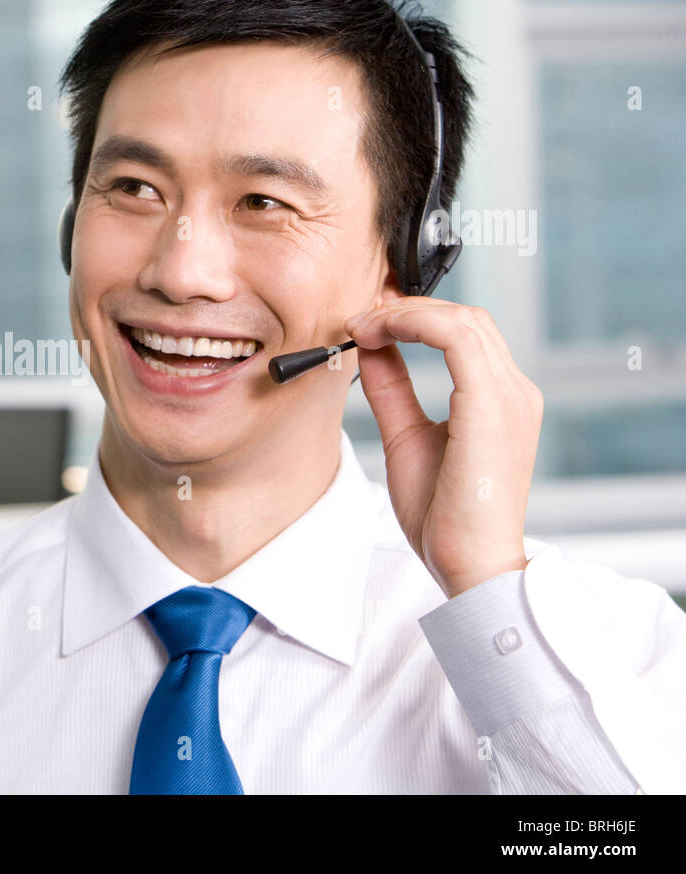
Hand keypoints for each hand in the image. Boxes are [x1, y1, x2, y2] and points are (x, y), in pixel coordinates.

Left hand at [343, 297, 543, 598]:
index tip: (367, 321)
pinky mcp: (493, 405)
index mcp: (499, 400)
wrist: (470, 565)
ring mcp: (509, 396)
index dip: (414, 316)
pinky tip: (377, 332)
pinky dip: (415, 323)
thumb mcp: (406, 437)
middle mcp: (513, 391)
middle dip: (408, 307)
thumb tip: (371, 348)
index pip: (463, 333)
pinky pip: (457, 338)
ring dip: (405, 312)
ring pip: (462, 318)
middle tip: (359, 314)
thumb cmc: (444, 517)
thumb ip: (392, 390)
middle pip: (466, 317)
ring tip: (362, 325)